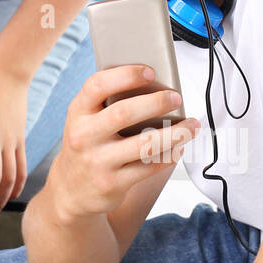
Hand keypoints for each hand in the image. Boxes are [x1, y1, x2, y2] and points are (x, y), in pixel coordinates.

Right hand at [48, 64, 201, 223]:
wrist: (70, 190)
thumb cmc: (86, 145)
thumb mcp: (84, 120)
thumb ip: (106, 103)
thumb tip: (152, 85)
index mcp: (78, 112)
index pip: (97, 86)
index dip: (125, 75)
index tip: (150, 72)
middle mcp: (84, 135)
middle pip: (124, 112)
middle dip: (156, 102)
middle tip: (176, 98)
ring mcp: (98, 161)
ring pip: (144, 144)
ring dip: (175, 133)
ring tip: (191, 125)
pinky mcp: (112, 184)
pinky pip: (149, 167)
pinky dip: (169, 155)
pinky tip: (179, 147)